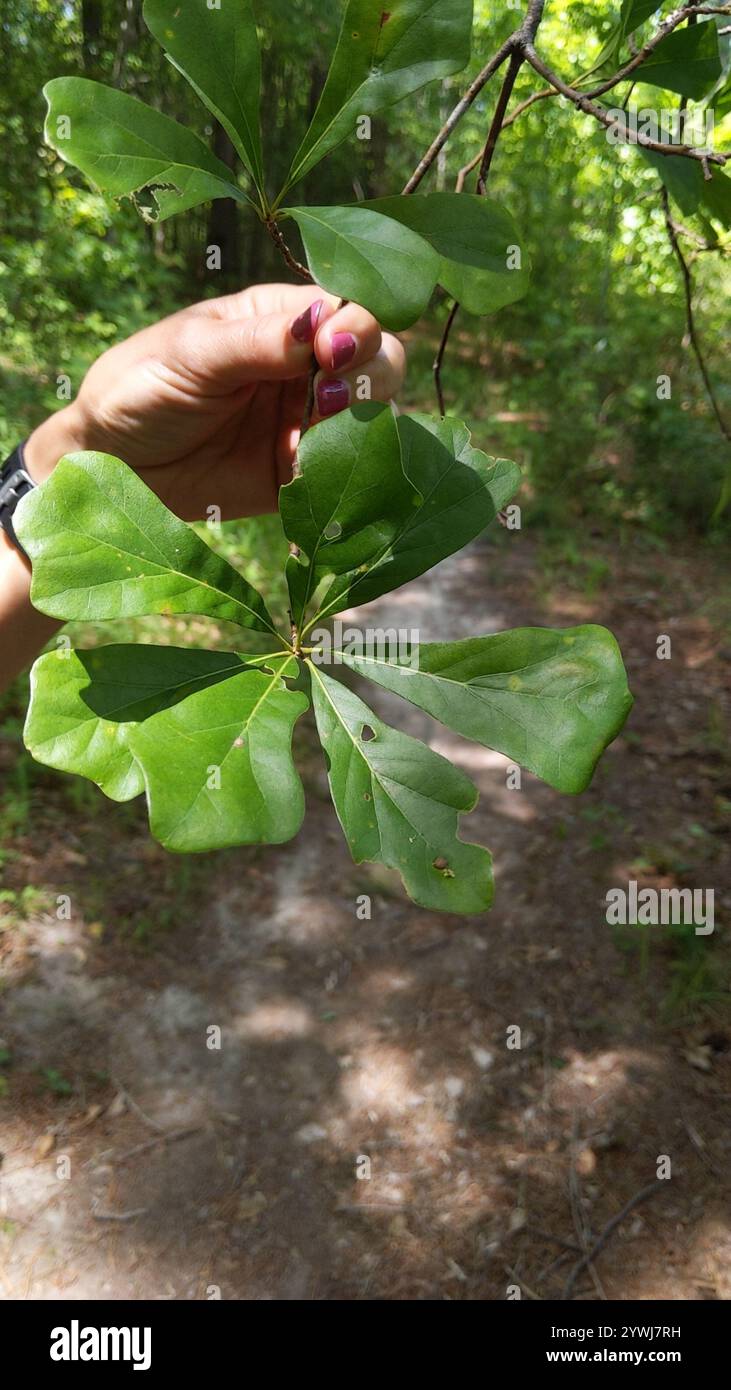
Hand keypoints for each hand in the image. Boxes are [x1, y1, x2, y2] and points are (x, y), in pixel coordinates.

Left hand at [24, 284, 406, 519]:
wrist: (110, 467)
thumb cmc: (138, 390)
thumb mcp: (191, 355)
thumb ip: (257, 343)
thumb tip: (321, 325)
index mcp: (280, 319)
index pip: (346, 309)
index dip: (356, 327)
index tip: (332, 352)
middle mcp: (303, 366)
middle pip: (377, 358)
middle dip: (368, 374)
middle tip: (328, 398)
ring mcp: (306, 420)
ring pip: (370, 414)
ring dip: (356, 423)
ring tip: (308, 438)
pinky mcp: (301, 472)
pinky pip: (343, 468)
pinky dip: (341, 469)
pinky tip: (303, 470)